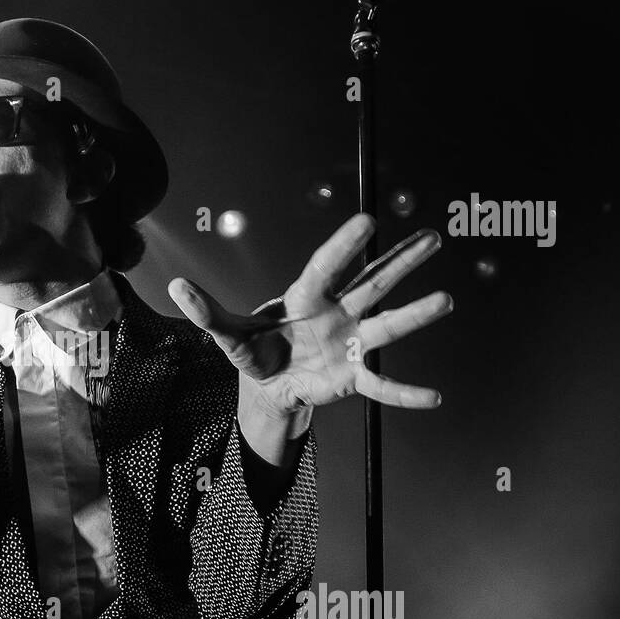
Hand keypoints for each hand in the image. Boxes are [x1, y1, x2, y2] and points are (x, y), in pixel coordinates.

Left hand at [168, 214, 452, 418]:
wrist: (270, 386)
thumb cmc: (255, 349)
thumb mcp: (229, 334)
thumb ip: (207, 312)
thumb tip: (174, 286)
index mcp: (307, 297)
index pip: (327, 267)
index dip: (345, 246)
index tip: (368, 221)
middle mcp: (338, 314)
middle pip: (372, 285)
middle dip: (400, 263)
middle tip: (431, 238)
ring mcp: (351, 343)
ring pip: (386, 327)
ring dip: (415, 315)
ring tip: (445, 300)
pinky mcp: (355, 376)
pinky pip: (383, 385)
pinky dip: (406, 393)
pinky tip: (433, 396)